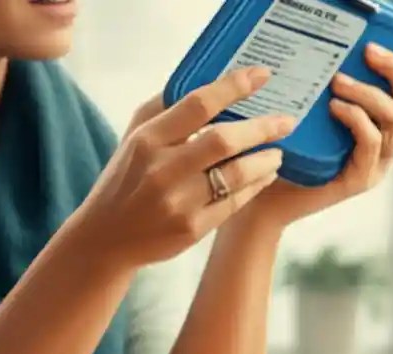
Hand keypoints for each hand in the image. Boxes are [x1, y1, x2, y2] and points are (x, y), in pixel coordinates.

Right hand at [68, 67, 293, 269]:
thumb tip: (209, 83)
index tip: (262, 75)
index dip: (234, 87)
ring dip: (265, 160)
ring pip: (236, 174)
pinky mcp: (191, 229)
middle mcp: (161, 170)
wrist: (106, 238)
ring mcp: (177, 202)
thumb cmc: (124, 179)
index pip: (197, 104)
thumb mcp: (131, 138)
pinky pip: (235, 202)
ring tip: (277, 153)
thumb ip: (163, 109)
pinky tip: (264, 175)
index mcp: (146, 141)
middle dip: (262, 127)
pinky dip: (255, 185)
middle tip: (286, 121)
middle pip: (223, 140)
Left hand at [237, 41, 392, 229]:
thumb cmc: (284, 152)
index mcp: (382, 127)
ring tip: (339, 81)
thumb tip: (331, 53)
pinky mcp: (358, 180)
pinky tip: (334, 107)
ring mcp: (376, 165)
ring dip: (370, 94)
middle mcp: (387, 146)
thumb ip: (331, 92)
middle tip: (369, 53)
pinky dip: (357, 120)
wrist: (262, 199)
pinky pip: (372, 144)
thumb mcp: (312, 114)